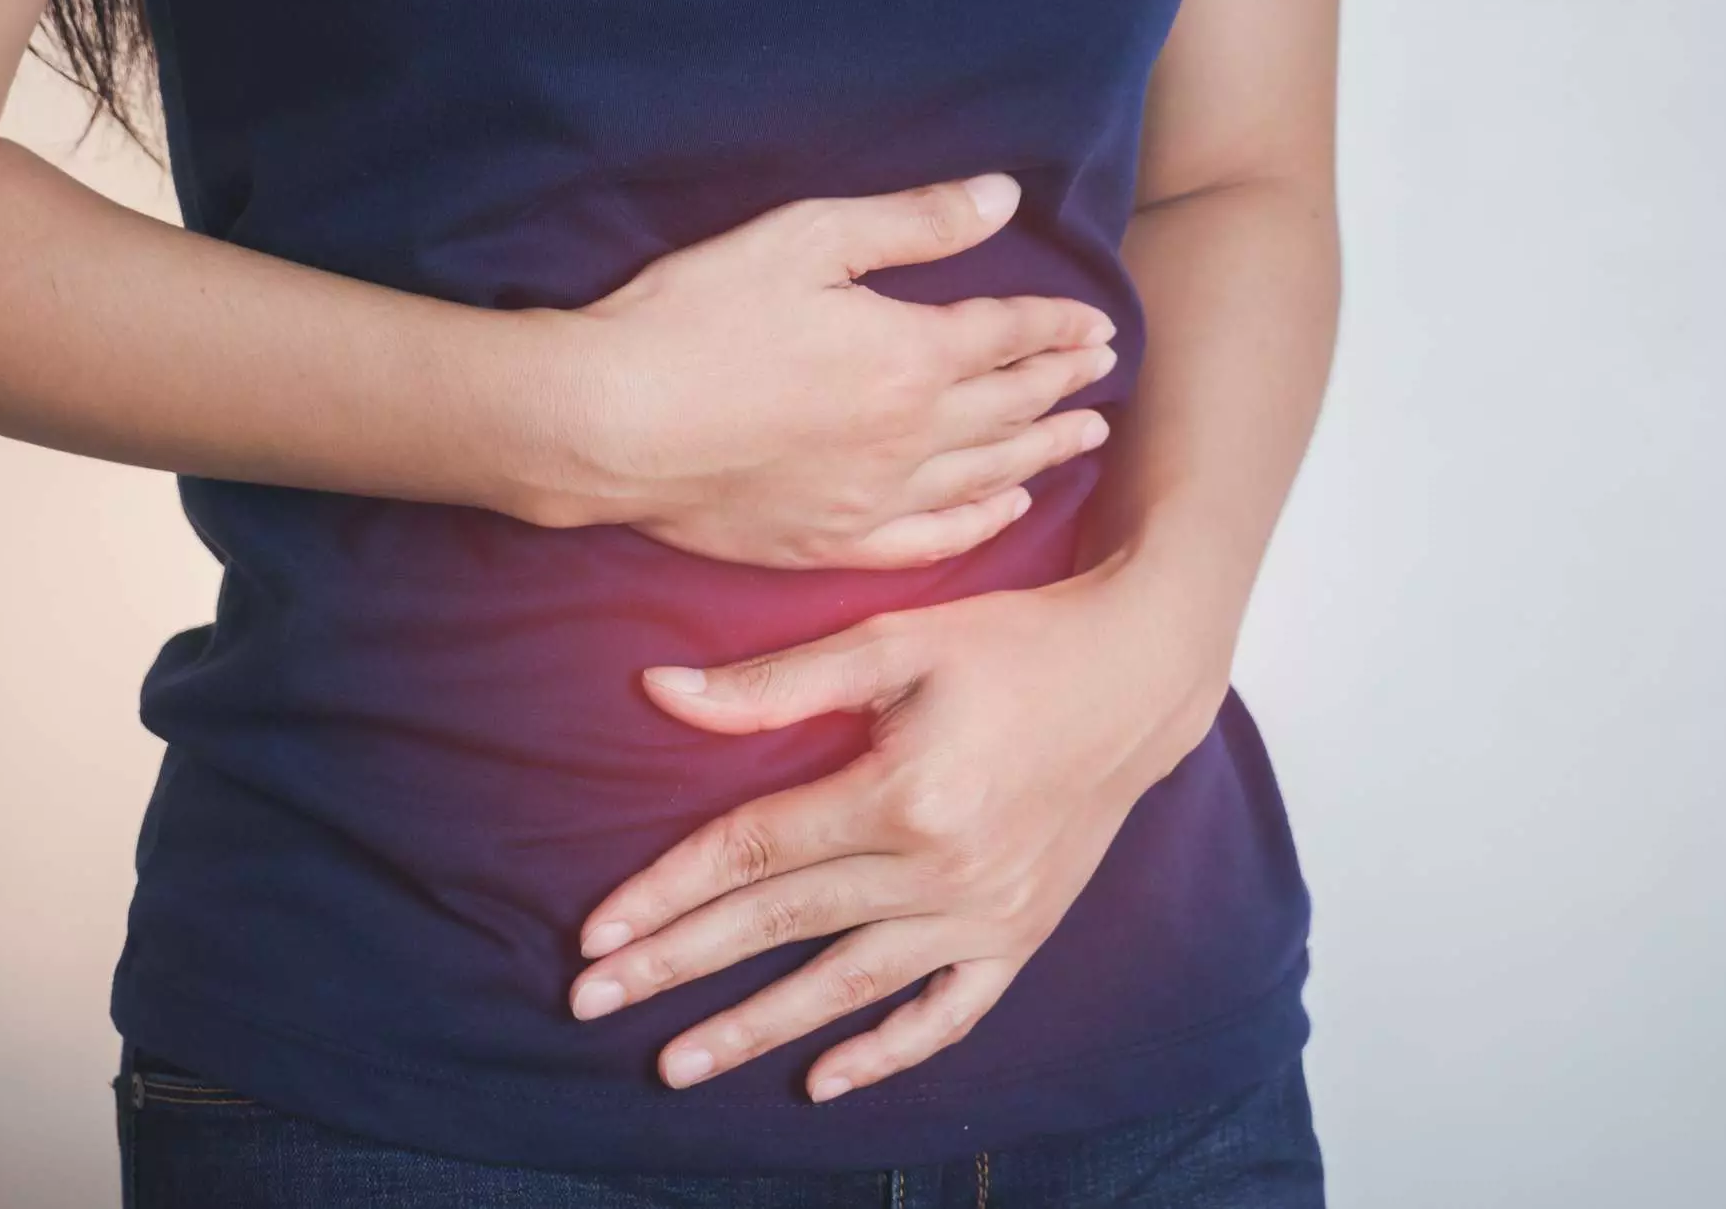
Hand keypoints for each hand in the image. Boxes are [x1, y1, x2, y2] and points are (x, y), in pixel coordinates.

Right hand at [547, 173, 1118, 568]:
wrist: (609, 423)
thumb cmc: (696, 318)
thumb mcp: (805, 239)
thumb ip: (914, 223)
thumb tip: (1004, 198)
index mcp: (911, 354)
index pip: (1009, 335)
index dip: (1058, 326)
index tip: (1097, 324)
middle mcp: (911, 435)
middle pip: (1010, 407)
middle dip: (1064, 384)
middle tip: (1105, 374)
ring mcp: (874, 499)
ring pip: (986, 475)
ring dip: (1042, 452)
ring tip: (1085, 437)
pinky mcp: (829, 543)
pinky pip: (930, 542)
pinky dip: (979, 524)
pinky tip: (1005, 509)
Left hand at [565, 557, 1228, 1100]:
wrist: (1136, 676)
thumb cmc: (1008, 644)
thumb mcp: (892, 643)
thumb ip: (774, 684)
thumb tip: (657, 693)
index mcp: (902, 794)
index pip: (752, 851)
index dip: (665, 890)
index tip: (594, 932)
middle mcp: (942, 871)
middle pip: (780, 927)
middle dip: (676, 968)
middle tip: (589, 1005)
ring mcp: (986, 916)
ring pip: (846, 986)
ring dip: (754, 1029)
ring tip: (674, 1063)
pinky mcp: (1021, 937)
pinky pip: (945, 1017)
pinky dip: (884, 1052)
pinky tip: (822, 1082)